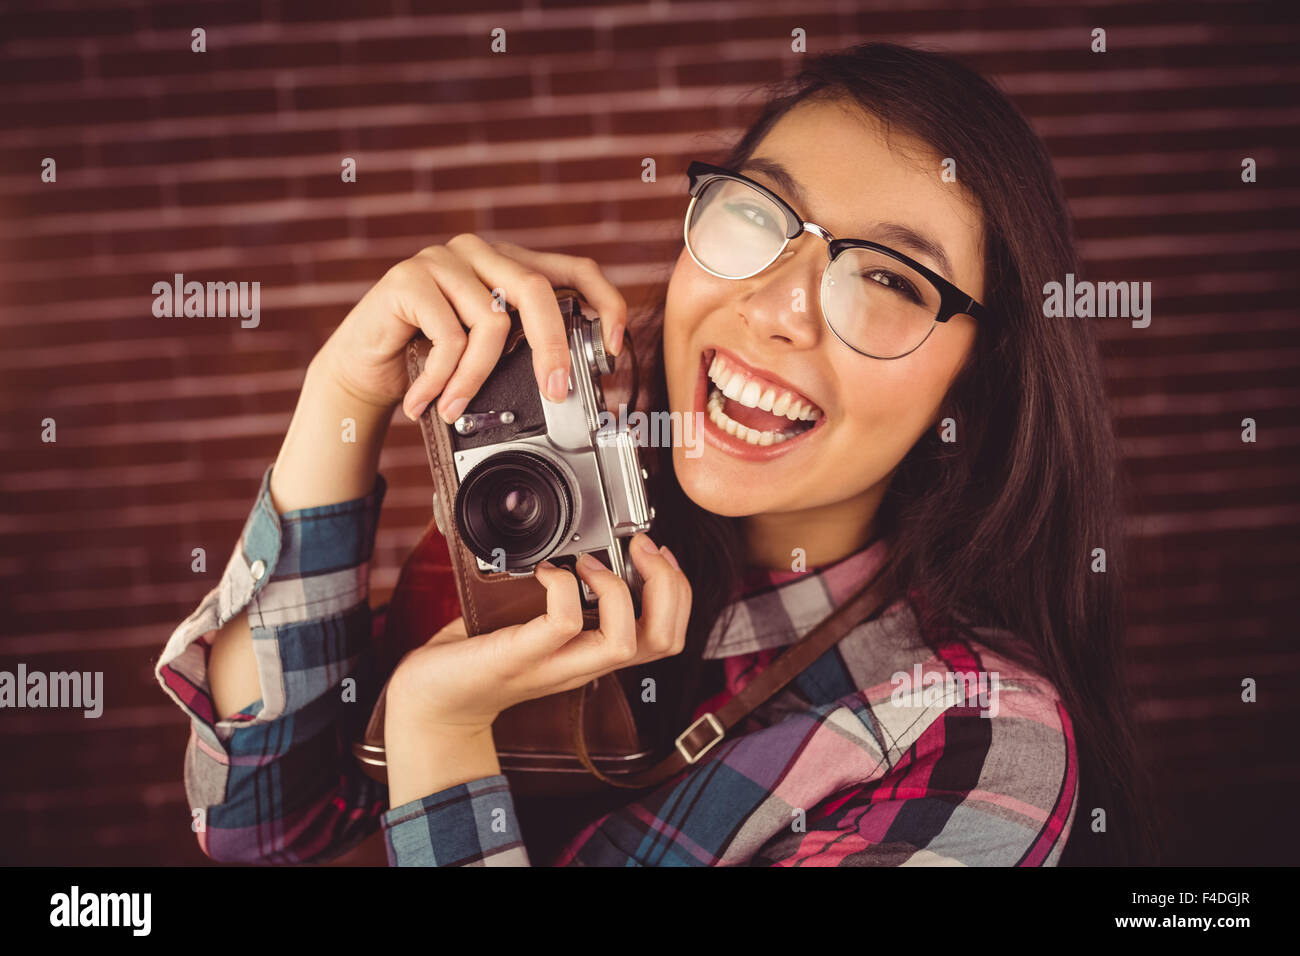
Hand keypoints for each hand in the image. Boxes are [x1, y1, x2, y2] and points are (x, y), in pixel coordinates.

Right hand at [313, 234, 628, 420]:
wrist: (362, 369)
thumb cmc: (429, 361)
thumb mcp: (487, 353)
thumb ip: (524, 346)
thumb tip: (573, 375)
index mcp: (509, 266)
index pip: (575, 269)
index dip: (605, 302)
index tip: (614, 346)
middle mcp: (480, 253)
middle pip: (536, 290)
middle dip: (552, 348)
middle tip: (556, 392)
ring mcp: (442, 260)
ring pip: (491, 322)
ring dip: (475, 380)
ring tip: (455, 410)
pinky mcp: (408, 278)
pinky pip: (448, 337)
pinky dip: (442, 380)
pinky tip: (424, 401)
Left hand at [384, 533, 689, 739]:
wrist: (433, 703)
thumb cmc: (481, 658)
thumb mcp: (535, 624)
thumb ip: (562, 595)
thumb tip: (576, 543)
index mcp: (594, 653)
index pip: (667, 636)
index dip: (679, 592)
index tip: (658, 553)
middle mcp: (584, 664)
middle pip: (663, 640)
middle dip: (669, 586)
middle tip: (644, 550)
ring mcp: (554, 665)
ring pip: (624, 641)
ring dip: (619, 588)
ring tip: (592, 563)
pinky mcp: (519, 657)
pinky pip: (562, 624)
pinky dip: (563, 586)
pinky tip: (546, 572)